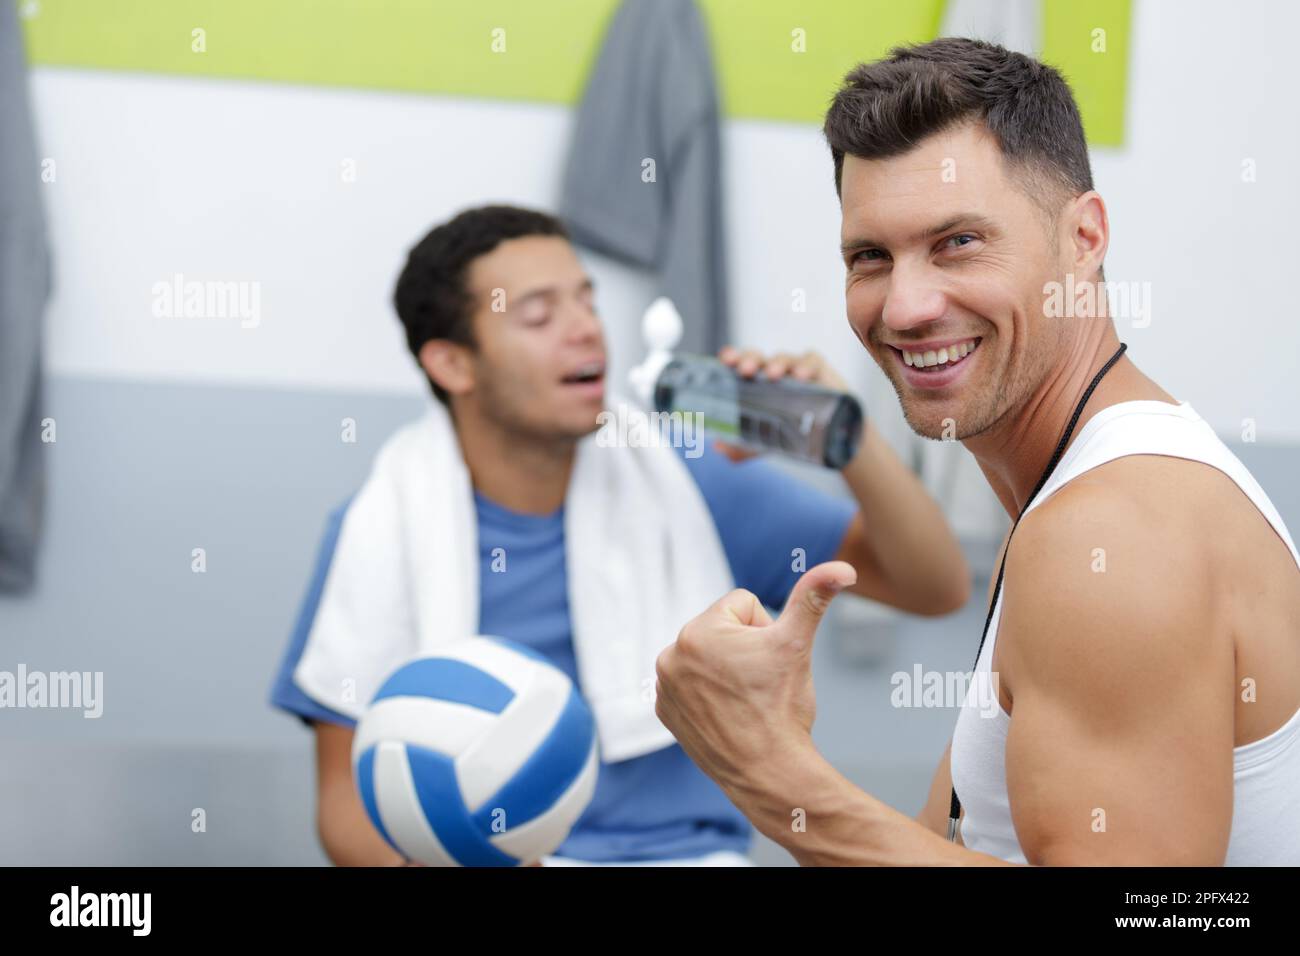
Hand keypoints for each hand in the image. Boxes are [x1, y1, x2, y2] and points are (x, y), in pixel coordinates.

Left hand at [653, 561, 856, 796]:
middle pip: (723, 629)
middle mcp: (670, 654)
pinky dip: (708, 694)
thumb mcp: (798, 645)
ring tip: (742, 701)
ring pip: (709, 656)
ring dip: (726, 669)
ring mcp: (664, 686)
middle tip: (756, 685)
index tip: (767, 664)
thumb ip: (813, 598)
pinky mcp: (665, 711)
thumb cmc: (783, 708)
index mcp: (698, 631)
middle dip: (744, 649)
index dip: (766, 631)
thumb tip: (843, 567)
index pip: (743, 605)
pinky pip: (692, 684)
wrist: (768, 773)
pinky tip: (726, 714)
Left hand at [714, 346, 850, 461]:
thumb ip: (742, 447)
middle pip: (758, 358)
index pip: (739, 364)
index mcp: (755, 382)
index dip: (732, 358)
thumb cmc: (792, 430)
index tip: (725, 360)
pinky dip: (806, 366)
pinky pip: (812, 362)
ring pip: (784, 358)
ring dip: (776, 363)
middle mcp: (773, 372)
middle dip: (749, 359)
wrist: (831, 438)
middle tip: (744, 370)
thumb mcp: (765, 443)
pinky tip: (802, 376)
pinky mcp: (819, 371)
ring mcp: (796, 369)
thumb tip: (719, 447)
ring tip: (772, 375)